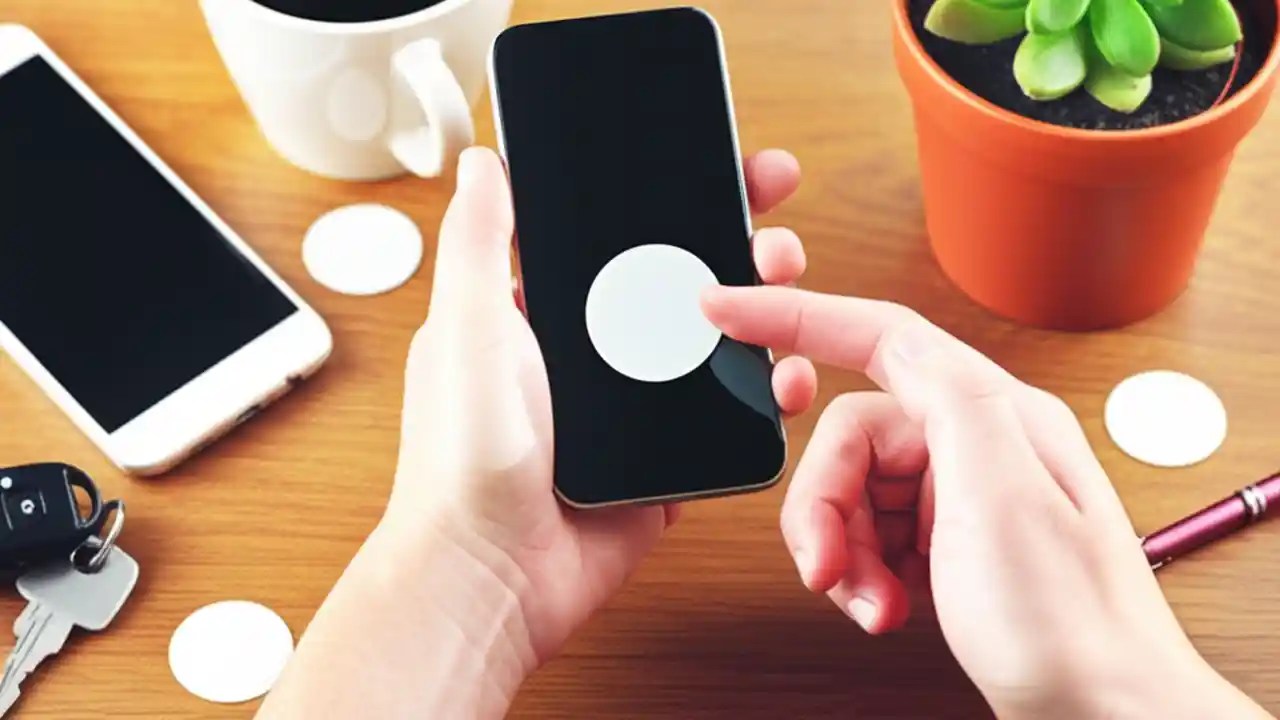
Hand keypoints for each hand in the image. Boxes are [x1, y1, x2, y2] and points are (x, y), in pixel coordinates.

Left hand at [388, 147, 814, 671]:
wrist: (492, 578)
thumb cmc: (460, 462)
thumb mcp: (466, 329)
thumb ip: (480, 242)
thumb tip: (483, 163)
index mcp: (538, 316)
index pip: (615, 240)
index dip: (668, 200)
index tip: (718, 170)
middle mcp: (587, 359)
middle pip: (675, 286)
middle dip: (731, 249)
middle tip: (773, 231)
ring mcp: (629, 413)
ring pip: (709, 347)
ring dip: (758, 313)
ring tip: (790, 288)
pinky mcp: (662, 464)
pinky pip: (723, 419)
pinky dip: (761, 395)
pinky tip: (785, 375)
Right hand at [701, 288, 1269, 718]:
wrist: (1104, 717)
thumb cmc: (1069, 624)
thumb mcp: (1004, 495)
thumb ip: (952, 399)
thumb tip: (901, 340)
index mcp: (992, 414)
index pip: (880, 337)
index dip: (795, 316)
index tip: (728, 311)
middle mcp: (974, 446)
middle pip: (850, 438)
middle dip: (825, 507)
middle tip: (828, 567)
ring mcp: (960, 498)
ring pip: (851, 494)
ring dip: (843, 553)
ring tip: (871, 602)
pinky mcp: (946, 545)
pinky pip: (868, 538)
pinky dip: (860, 576)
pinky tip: (886, 608)